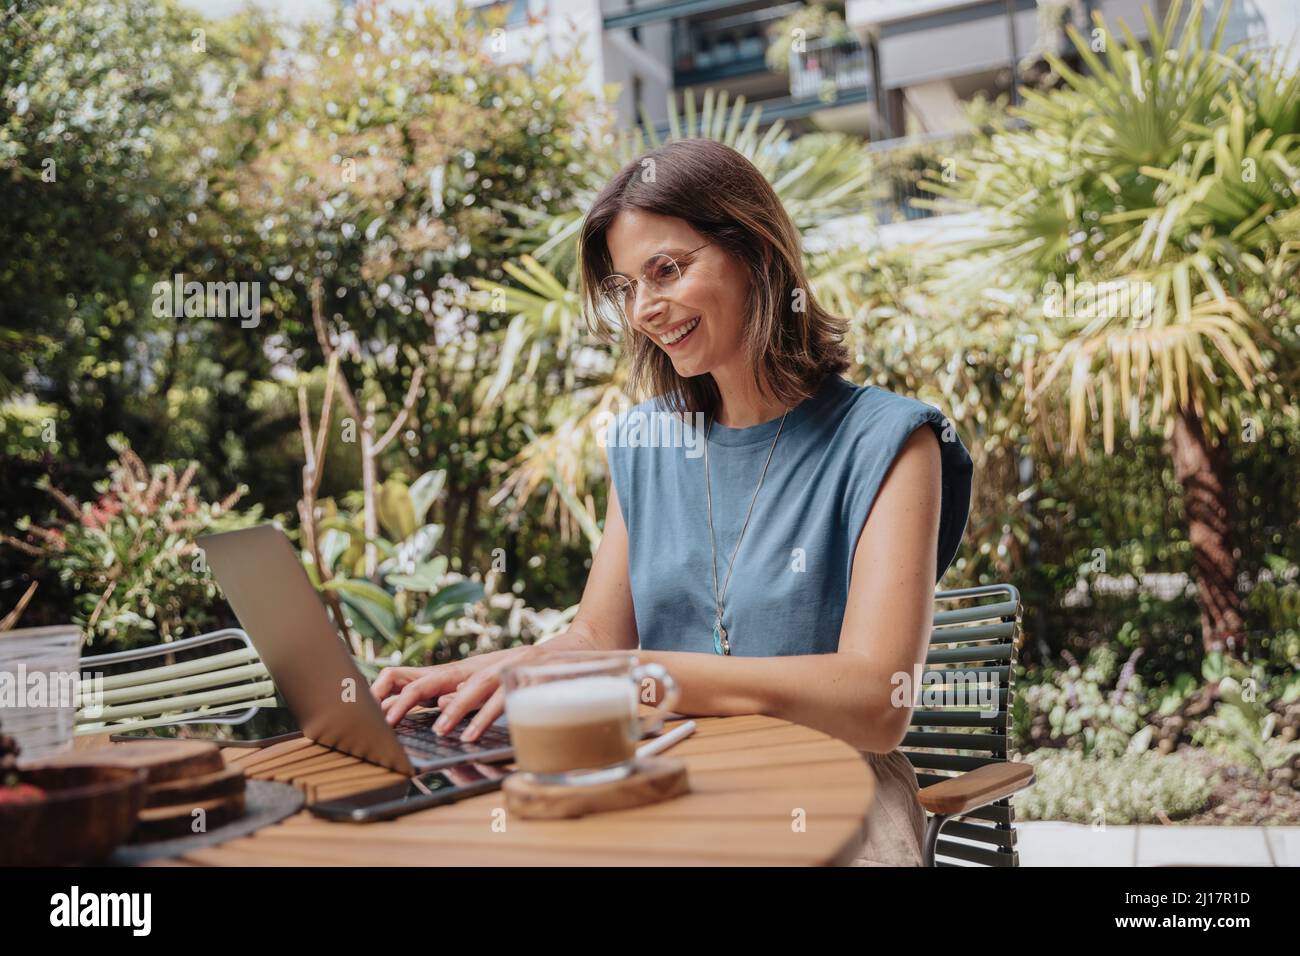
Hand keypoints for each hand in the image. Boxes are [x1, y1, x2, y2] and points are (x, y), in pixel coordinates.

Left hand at [370, 643, 543, 740]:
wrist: (578, 650)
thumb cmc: (528, 673)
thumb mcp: (493, 685)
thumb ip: (466, 696)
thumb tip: (438, 707)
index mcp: (469, 669)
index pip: (425, 678)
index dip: (398, 693)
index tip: (377, 714)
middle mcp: (483, 665)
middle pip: (439, 677)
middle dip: (409, 696)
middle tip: (388, 719)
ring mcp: (507, 667)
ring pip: (475, 685)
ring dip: (455, 708)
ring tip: (439, 730)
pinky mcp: (529, 674)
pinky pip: (504, 697)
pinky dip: (486, 715)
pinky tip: (473, 733)